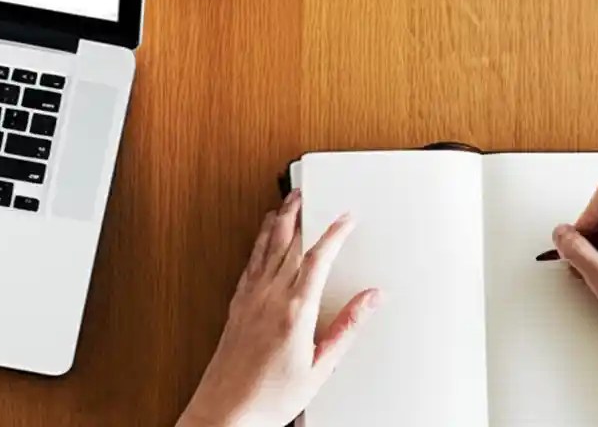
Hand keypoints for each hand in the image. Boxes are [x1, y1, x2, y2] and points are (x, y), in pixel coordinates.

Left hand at [177, 191, 381, 426]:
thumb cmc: (271, 397)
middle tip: (307, 192)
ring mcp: (249, 299)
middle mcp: (269, 297)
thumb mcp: (321, 367)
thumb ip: (347, 327)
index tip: (345, 218)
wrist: (227, 412)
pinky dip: (259, 244)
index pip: (317, 258)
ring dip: (277, 221)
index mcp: (294, 310)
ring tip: (285, 203)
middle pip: (287, 242)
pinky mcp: (236, 306)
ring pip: (265, 248)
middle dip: (300, 213)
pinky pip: (249, 264)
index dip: (334, 233)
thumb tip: (370, 300)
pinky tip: (262, 239)